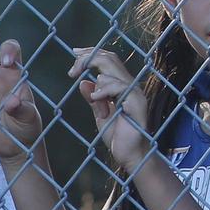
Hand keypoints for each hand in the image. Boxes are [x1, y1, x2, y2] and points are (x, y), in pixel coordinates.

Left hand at [69, 46, 150, 175]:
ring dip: (96, 78)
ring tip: (90, 95)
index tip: (74, 53)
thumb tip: (83, 83)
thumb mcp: (100, 116)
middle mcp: (130, 86)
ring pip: (114, 70)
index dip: (91, 53)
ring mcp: (135, 94)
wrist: (130, 156)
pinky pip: (121, 87)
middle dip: (89, 58)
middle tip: (73, 69)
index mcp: (121, 86)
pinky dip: (106, 89)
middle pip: (110, 59)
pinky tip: (96, 97)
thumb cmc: (118, 136)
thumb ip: (93, 100)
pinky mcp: (137, 104)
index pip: (108, 60)